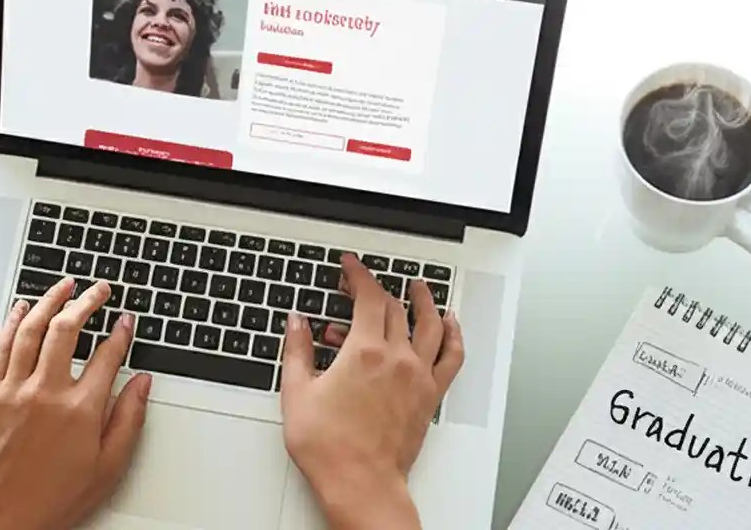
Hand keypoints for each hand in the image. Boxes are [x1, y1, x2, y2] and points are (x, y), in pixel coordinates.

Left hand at [0, 279, 151, 529]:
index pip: (107, 355)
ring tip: (64, 285)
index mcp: (80, 409)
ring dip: (49, 300)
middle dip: (87, 302)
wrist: (2, 514)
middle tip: (98, 290)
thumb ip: (129, 419)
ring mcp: (16, 389)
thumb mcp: (108, 466)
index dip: (121, 333)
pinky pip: (2, 346)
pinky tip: (21, 308)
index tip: (126, 321)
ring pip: (32, 329)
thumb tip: (142, 383)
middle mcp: (47, 391)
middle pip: (68, 328)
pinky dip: (12, 322)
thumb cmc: (54, 496)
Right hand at [280, 255, 464, 529]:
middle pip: (394, 308)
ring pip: (430, 324)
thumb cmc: (330, 448)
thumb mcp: (297, 393)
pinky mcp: (430, 396)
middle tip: (363, 285)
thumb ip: (297, 350)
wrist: (360, 483)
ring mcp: (417, 377)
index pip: (368, 296)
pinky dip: (454, 335)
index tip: (350, 266)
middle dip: (377, 289)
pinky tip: (450, 325)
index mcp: (363, 352)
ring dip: (424, 300)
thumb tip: (297, 323)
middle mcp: (396, 359)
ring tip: (418, 288)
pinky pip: (452, 357)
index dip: (359, 274)